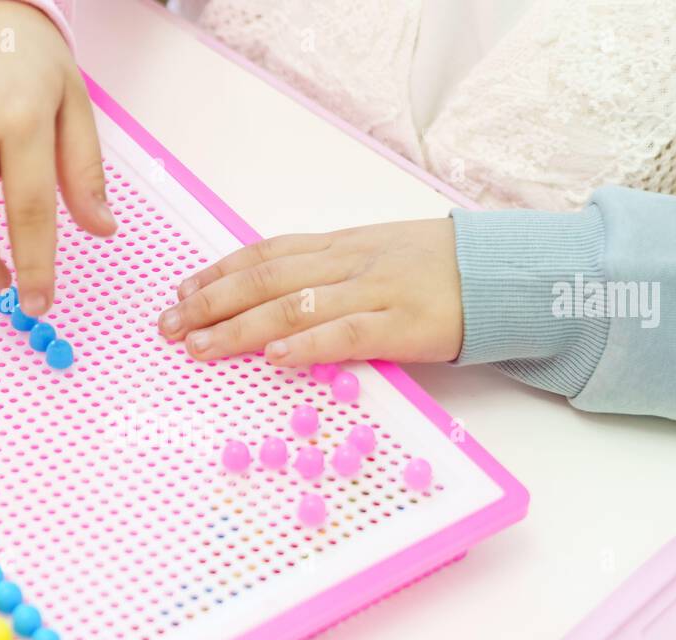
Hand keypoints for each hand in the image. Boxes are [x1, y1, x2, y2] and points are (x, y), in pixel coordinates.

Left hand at [160, 219, 463, 364]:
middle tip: (169, 326)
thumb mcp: (378, 257)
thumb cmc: (441, 270)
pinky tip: (273, 357)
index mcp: (341, 245)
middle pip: (265, 278)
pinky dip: (306, 345)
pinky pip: (345, 333)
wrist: (506, 273)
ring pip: (293, 305)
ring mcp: (374, 292)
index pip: (266, 253)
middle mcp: (348, 263)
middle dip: (211, 303)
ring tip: (200, 346)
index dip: (219, 272)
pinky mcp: (402, 325)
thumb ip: (330, 273)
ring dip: (240, 327)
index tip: (181, 291)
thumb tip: (277, 298)